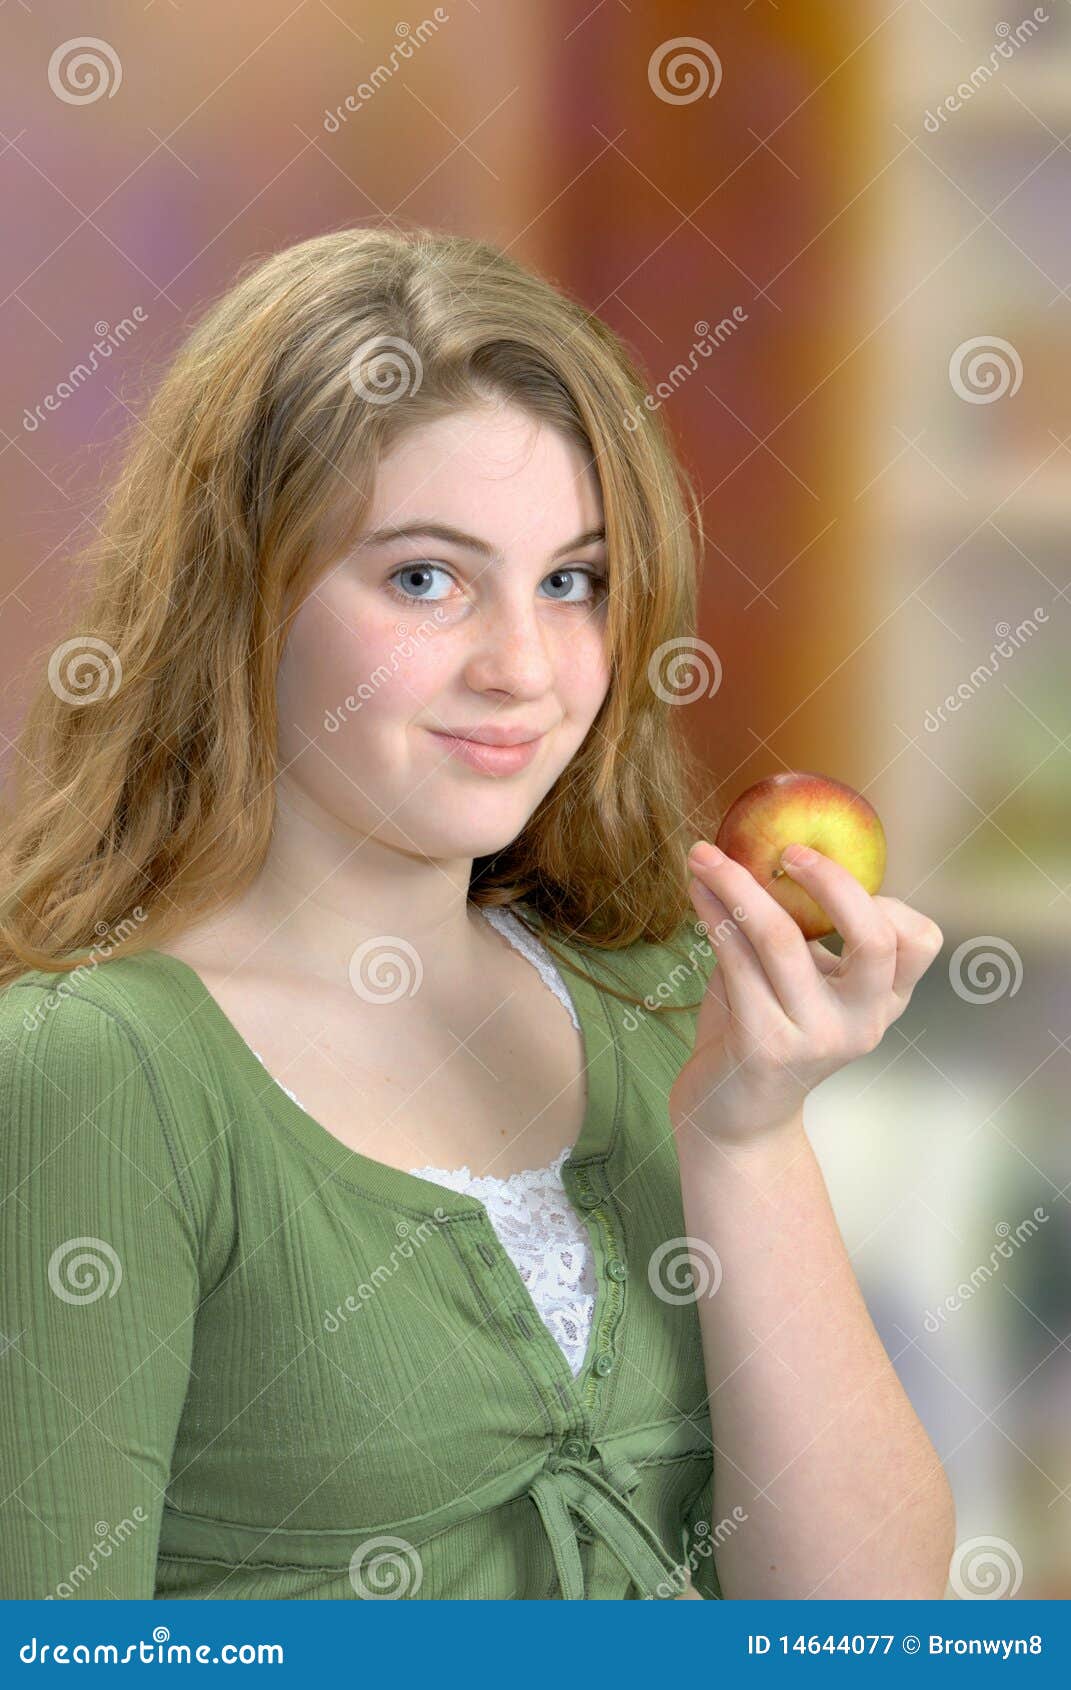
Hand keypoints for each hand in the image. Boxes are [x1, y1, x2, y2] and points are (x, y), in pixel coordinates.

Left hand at [668, 841, 943, 1149]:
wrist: (734, 1118)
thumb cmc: (765, 1030)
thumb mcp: (801, 982)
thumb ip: (805, 931)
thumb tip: (767, 848)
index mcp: (883, 1003)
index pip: (918, 940)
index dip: (884, 898)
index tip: (831, 878)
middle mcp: (862, 1024)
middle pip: (873, 937)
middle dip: (831, 880)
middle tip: (786, 850)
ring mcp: (815, 1038)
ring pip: (783, 938)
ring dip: (737, 883)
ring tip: (704, 855)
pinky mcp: (763, 1046)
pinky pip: (737, 960)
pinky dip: (713, 914)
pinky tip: (697, 891)